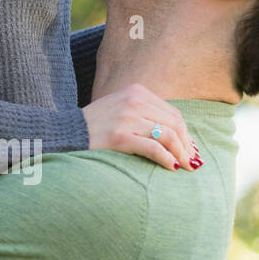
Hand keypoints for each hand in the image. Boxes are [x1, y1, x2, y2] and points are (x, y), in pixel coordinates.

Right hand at [83, 84, 199, 169]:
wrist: (66, 132)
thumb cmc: (96, 126)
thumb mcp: (121, 109)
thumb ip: (145, 115)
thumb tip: (175, 136)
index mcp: (137, 92)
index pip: (172, 113)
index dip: (186, 133)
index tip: (190, 149)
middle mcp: (134, 101)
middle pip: (174, 124)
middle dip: (187, 145)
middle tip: (192, 162)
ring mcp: (127, 117)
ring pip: (167, 135)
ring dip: (180, 153)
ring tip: (184, 167)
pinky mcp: (119, 136)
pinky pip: (153, 148)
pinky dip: (166, 158)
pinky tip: (171, 167)